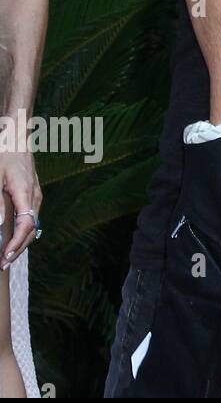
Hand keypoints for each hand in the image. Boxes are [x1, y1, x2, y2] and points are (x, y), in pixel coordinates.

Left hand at [0, 143, 41, 267]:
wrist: (16, 137)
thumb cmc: (3, 153)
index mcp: (26, 193)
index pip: (26, 226)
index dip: (16, 244)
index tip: (4, 257)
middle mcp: (35, 196)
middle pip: (32, 229)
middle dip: (18, 249)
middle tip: (2, 265)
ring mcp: (35, 195)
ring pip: (32, 225)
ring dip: (20, 242)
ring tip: (5, 256)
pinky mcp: (31, 193)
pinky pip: (30, 218)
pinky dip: (21, 232)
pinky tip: (11, 238)